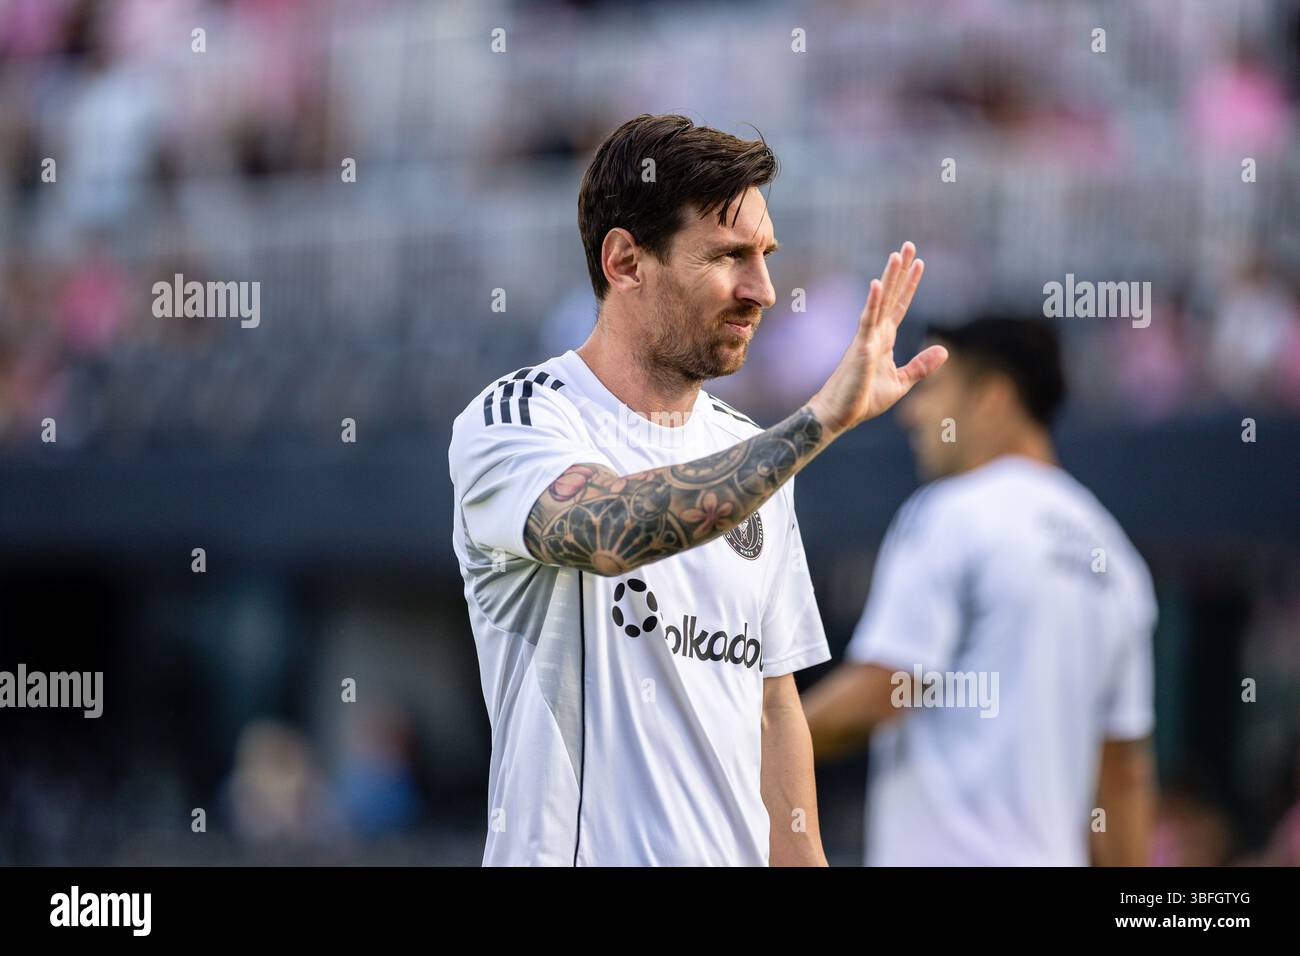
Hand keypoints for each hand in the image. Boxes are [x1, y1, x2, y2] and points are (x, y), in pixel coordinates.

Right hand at [807, 241, 946, 436]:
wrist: (840, 414)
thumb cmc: (864, 399)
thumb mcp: (901, 382)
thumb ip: (921, 365)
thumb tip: (945, 350)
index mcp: (884, 339)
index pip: (900, 306)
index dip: (910, 285)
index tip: (918, 263)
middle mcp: (875, 333)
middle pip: (891, 295)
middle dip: (900, 270)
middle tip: (909, 245)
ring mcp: (867, 338)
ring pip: (880, 301)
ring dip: (890, 277)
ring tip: (898, 253)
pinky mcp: (861, 348)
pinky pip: (868, 321)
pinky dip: (873, 302)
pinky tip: (879, 283)